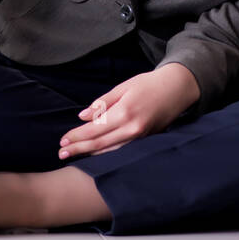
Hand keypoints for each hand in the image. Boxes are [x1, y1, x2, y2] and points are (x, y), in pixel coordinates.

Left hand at [58, 63, 199, 159]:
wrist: (177, 89)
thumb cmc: (148, 84)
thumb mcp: (123, 87)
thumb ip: (102, 103)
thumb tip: (83, 116)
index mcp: (125, 112)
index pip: (95, 129)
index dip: (77, 136)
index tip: (63, 140)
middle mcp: (132, 128)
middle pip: (99, 144)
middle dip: (78, 148)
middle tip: (61, 153)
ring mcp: (140, 137)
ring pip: (110, 151)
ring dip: (89, 154)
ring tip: (72, 155)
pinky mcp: (145, 140)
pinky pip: (121, 150)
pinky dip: (105, 154)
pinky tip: (94, 154)